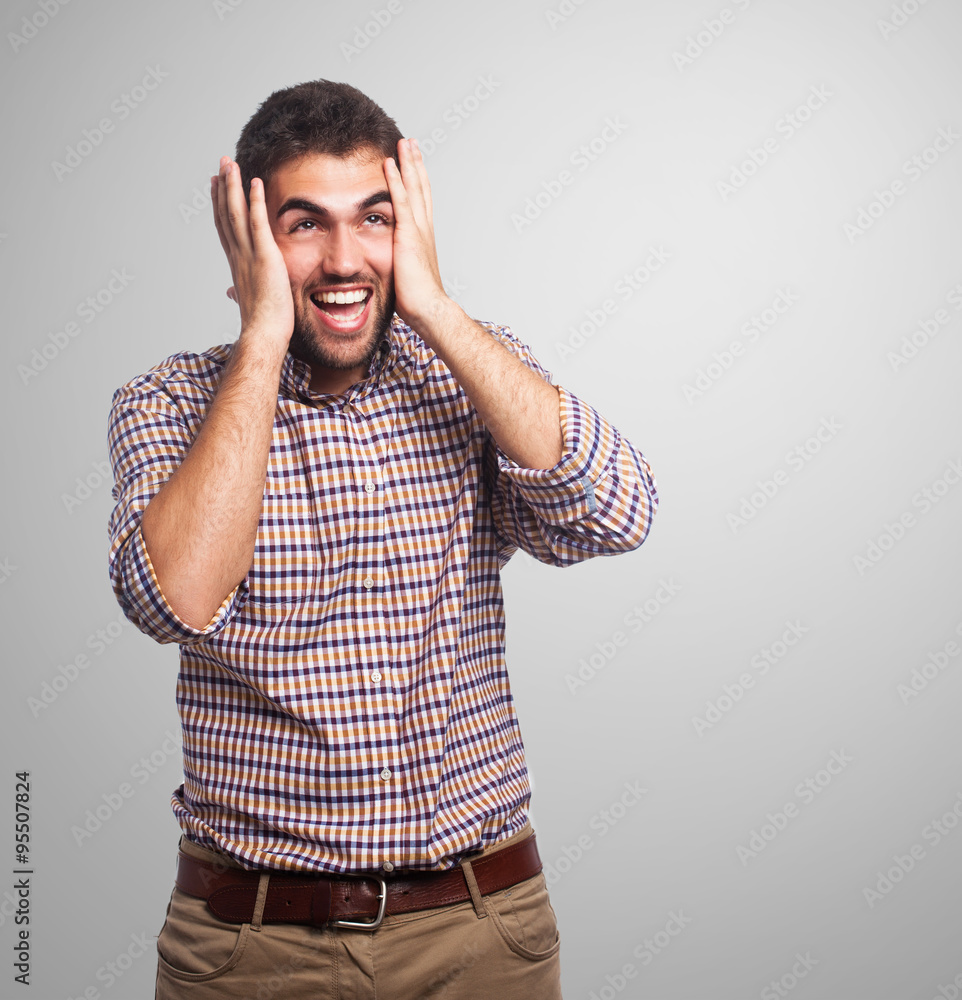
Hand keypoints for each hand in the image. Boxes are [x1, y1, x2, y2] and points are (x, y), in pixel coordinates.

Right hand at [211, 157, 293, 347]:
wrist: (264, 335)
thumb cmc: (261, 325)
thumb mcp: (249, 302)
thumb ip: (240, 292)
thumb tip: (231, 293)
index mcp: (237, 265)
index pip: (225, 229)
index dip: (220, 206)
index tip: (217, 187)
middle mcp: (238, 256)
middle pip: (226, 215)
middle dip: (223, 188)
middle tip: (221, 164)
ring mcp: (248, 255)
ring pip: (235, 213)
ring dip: (233, 186)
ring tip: (231, 163)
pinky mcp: (264, 257)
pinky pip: (257, 223)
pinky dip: (255, 201)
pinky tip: (254, 182)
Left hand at [382, 138, 449, 333]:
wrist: (428, 309)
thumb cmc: (417, 301)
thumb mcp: (405, 274)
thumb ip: (398, 262)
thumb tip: (390, 265)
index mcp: (423, 237)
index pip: (421, 202)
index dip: (418, 181)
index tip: (413, 163)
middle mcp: (424, 228)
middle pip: (421, 188)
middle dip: (415, 164)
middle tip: (411, 142)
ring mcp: (418, 230)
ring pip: (414, 188)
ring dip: (408, 163)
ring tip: (403, 142)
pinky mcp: (408, 235)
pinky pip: (400, 201)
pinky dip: (395, 180)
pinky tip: (389, 163)